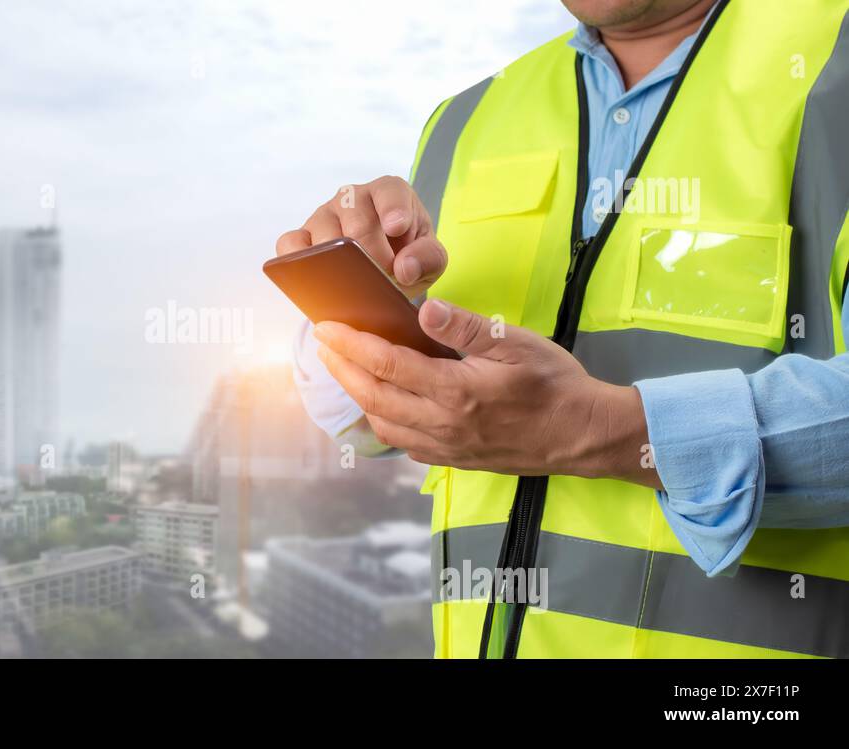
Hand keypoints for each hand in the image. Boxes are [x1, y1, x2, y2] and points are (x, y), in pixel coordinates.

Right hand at [275, 176, 446, 296]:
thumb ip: (428, 258)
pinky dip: (296, 260)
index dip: (393, 209)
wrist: (383, 271)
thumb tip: (404, 268)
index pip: (389, 192)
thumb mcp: (431, 259)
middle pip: (357, 221)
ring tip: (354, 284)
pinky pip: (290, 243)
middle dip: (371, 254)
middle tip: (383, 278)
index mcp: (388, 193)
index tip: (397, 228)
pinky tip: (313, 278)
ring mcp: (324, 215)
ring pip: (324, 234)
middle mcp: (353, 197)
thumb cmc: (407, 256)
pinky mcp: (302, 236)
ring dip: (339, 264)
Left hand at [313, 299, 662, 487]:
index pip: (386, 365)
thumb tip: (423, 309)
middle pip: (373, 396)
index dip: (350, 344)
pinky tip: (380, 402)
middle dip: (342, 369)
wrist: (583, 436)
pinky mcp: (452, 460)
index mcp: (456, 392)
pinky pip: (403, 443)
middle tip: (324, 344)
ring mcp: (445, 448)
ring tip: (344, 368)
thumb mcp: (517, 344)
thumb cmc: (555, 385)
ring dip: (357, 396)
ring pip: (382, 424)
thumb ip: (467, 327)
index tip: (326, 327)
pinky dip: (382, 420)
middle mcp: (443, 425)